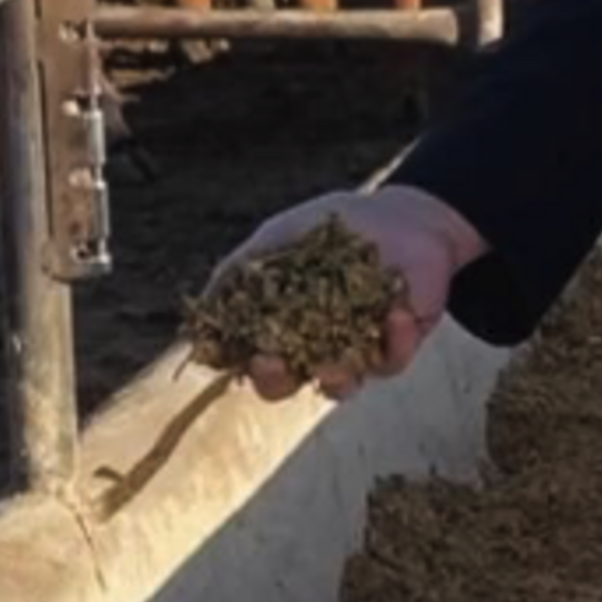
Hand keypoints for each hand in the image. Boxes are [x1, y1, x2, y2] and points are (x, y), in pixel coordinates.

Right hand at [211, 183, 487, 401]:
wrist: (400, 217)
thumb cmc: (332, 227)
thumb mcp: (278, 237)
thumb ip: (238, 269)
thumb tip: (202, 306)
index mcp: (281, 329)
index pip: (257, 360)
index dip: (249, 365)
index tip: (247, 354)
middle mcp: (314, 349)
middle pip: (289, 383)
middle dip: (276, 381)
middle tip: (273, 364)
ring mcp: (355, 352)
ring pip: (340, 384)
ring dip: (333, 375)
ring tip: (333, 361)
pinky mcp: (397, 347)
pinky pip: (391, 360)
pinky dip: (394, 339)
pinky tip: (396, 313)